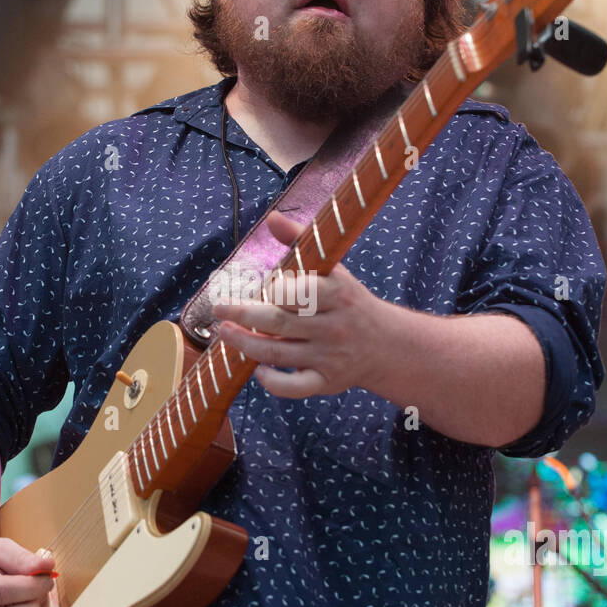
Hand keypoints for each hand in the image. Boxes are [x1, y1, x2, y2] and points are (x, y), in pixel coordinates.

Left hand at [212, 210, 384, 398]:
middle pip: (280, 323)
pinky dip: (272, 382)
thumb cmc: (349, 301)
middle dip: (243, 315)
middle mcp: (334, 327)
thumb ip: (302, 242)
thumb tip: (272, 218)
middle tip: (219, 309)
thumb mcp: (334, 269)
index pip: (298, 292)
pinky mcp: (327, 382)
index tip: (253, 287)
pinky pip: (294, 388)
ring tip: (225, 332)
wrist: (387, 345)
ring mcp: (330, 357)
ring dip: (246, 344)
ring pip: (279, 354)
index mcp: (337, 294)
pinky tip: (258, 368)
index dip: (272, 291)